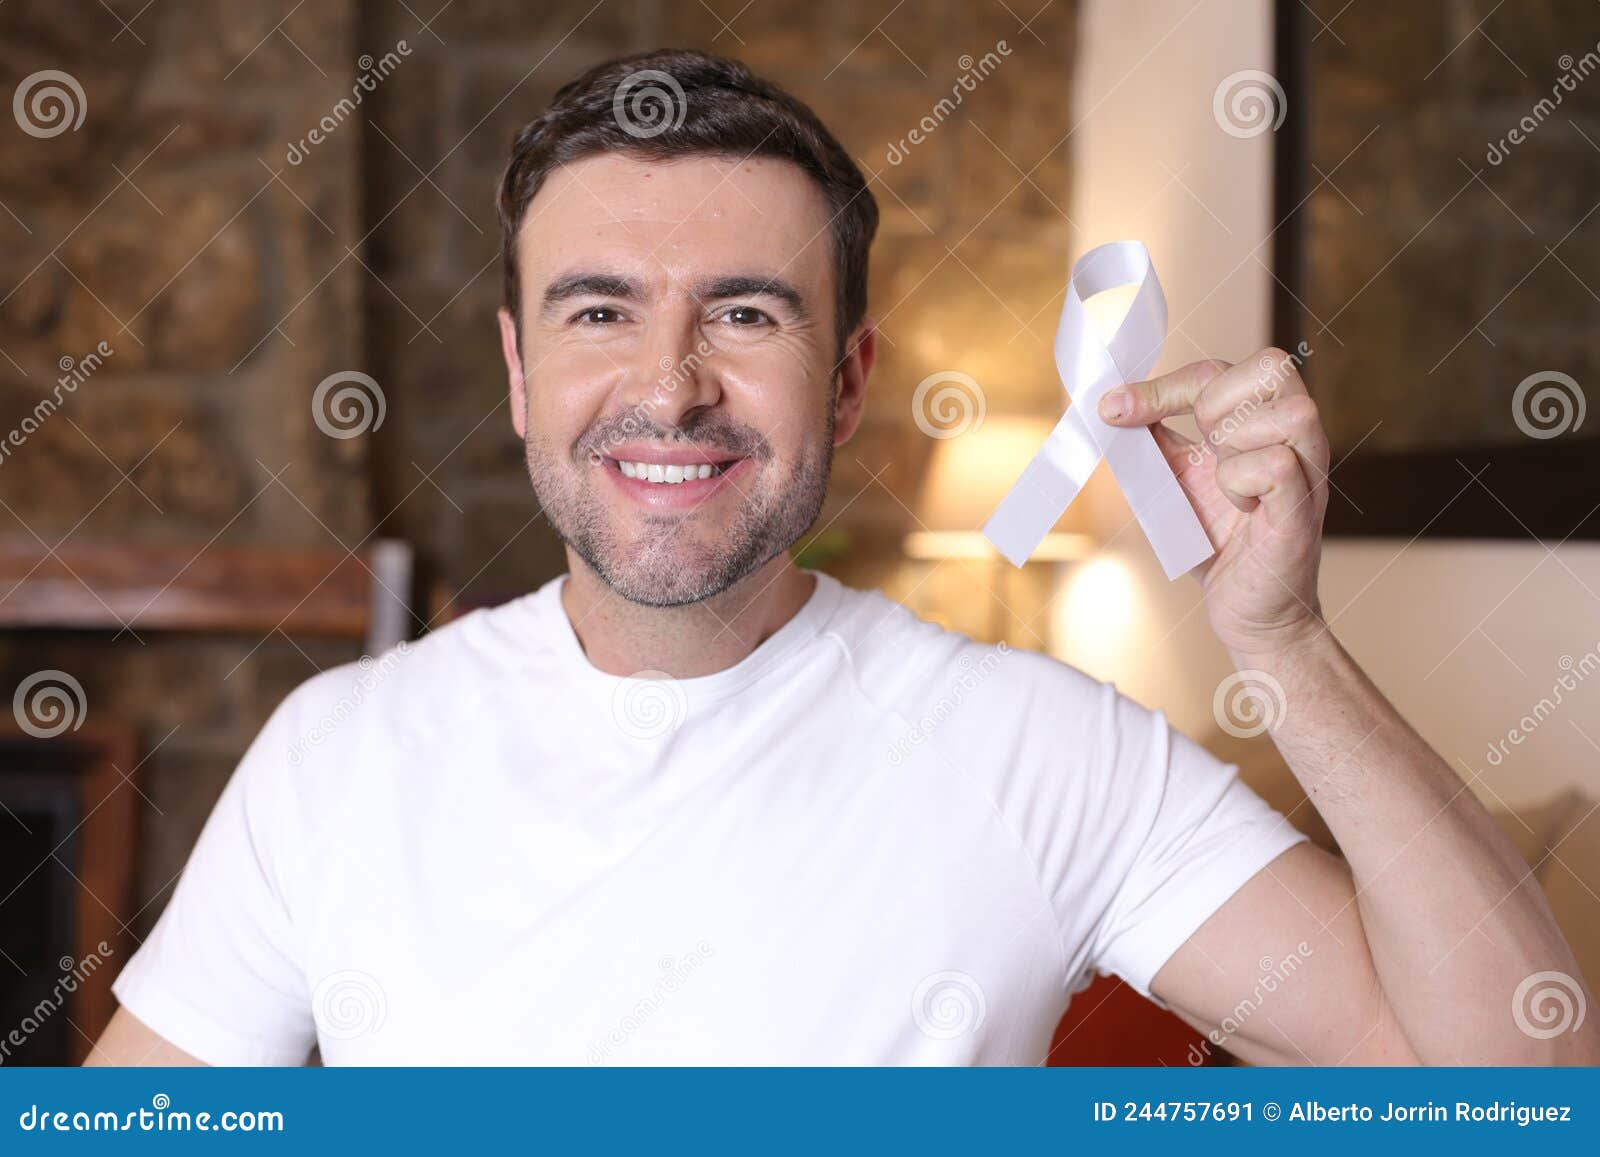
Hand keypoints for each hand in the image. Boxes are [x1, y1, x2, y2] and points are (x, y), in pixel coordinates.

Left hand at [1097, 350, 1328, 658]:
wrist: (1243, 608)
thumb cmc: (1217, 542)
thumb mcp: (1173, 478)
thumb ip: (1153, 438)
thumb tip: (1111, 404)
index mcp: (1259, 421)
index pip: (1219, 368)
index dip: (1164, 384)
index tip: (1116, 409)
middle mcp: (1292, 436)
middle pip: (1272, 365)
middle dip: (1215, 400)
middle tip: (1201, 444)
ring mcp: (1307, 468)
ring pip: (1290, 412)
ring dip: (1237, 445)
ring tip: (1228, 483)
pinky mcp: (1303, 507)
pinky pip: (1279, 465)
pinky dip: (1244, 482)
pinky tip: (1243, 506)